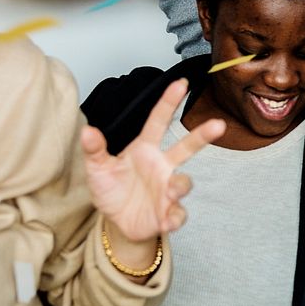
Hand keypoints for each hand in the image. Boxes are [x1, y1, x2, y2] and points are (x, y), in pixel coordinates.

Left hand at [81, 78, 225, 241]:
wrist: (116, 222)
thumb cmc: (110, 189)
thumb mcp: (97, 169)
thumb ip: (94, 150)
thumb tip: (87, 131)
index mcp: (145, 149)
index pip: (158, 121)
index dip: (169, 102)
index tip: (181, 83)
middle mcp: (161, 166)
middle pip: (187, 147)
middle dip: (203, 135)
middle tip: (218, 125)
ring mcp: (167, 190)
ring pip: (183, 183)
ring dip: (180, 186)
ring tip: (172, 192)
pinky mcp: (168, 213)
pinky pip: (178, 214)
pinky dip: (175, 218)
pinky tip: (167, 221)